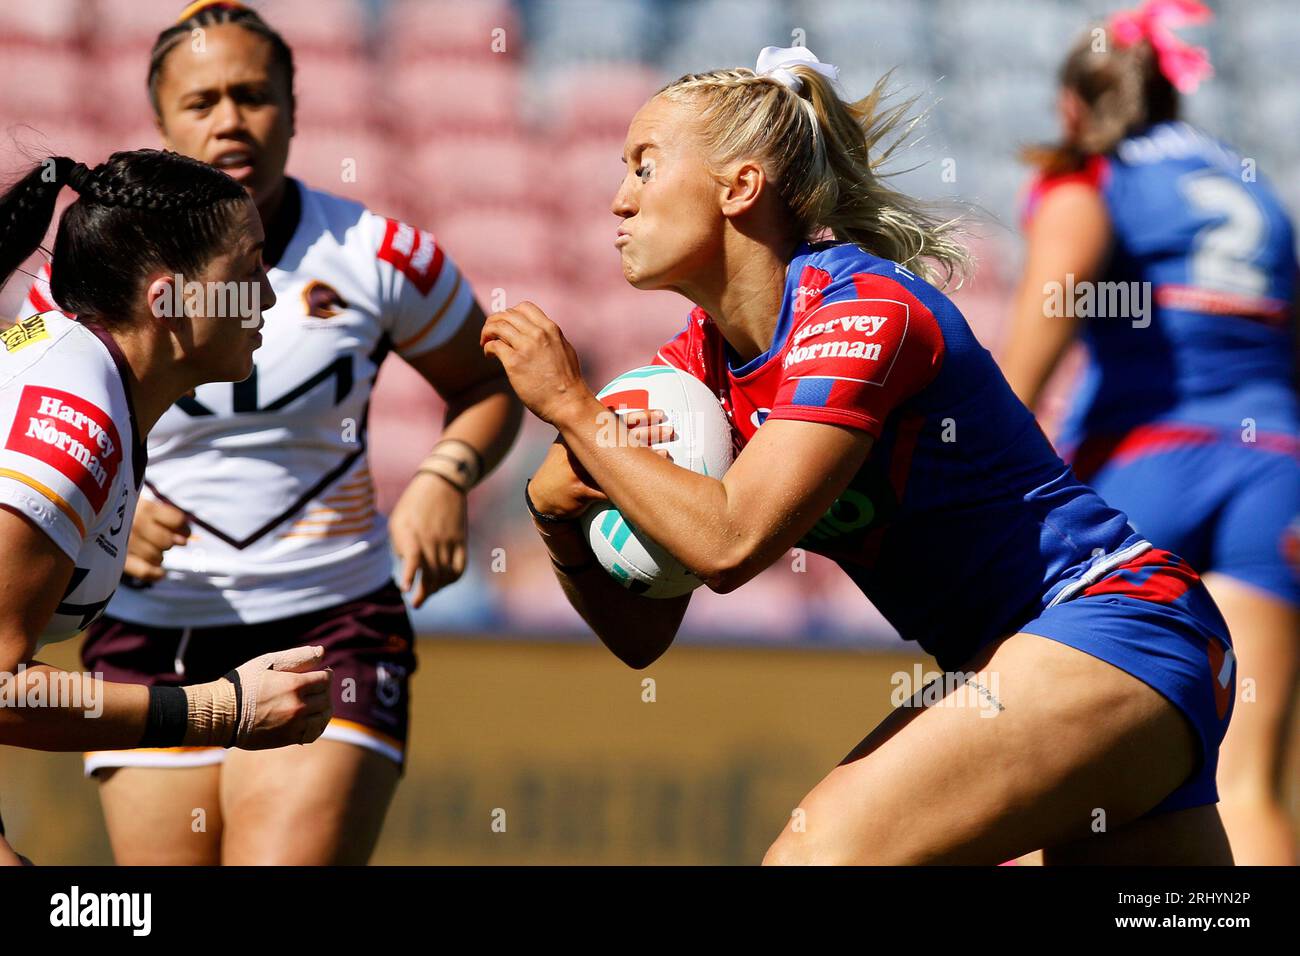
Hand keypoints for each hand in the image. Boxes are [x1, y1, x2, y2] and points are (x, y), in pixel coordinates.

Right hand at [123, 498, 190, 581]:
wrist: (91, 517)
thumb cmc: (126, 511)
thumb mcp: (147, 507)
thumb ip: (170, 521)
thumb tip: (185, 541)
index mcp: (144, 506)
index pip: (176, 521)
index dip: (184, 529)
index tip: (184, 532)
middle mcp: (133, 524)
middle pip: (166, 542)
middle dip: (168, 543)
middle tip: (160, 541)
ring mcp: (123, 542)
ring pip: (156, 557)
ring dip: (158, 556)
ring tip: (150, 549)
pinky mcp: (116, 559)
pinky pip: (144, 572)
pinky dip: (155, 574)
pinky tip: (161, 573)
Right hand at [227, 645, 332, 749]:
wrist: (221, 714)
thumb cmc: (243, 684)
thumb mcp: (267, 662)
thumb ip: (297, 656)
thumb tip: (322, 651)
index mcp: (294, 684)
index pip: (326, 680)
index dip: (324, 675)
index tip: (319, 674)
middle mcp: (298, 706)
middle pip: (326, 698)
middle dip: (324, 691)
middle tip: (316, 688)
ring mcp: (294, 724)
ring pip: (323, 717)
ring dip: (323, 709)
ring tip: (316, 704)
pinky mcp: (288, 739)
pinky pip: (312, 733)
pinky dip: (316, 726)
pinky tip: (310, 720)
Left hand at [390, 471, 467, 607]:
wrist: (443, 483)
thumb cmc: (414, 504)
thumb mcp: (398, 520)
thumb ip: (400, 545)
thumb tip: (408, 569)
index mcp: (412, 532)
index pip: (413, 557)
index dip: (410, 574)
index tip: (406, 589)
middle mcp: (432, 539)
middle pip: (431, 573)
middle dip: (424, 593)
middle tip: (416, 603)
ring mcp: (449, 541)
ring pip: (445, 574)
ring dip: (436, 588)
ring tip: (428, 593)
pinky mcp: (461, 542)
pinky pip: (459, 567)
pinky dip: (452, 579)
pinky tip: (444, 582)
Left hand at [480, 301, 596, 426]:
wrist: (568, 402)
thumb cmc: (568, 381)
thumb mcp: (564, 350)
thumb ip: (550, 338)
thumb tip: (538, 332)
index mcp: (550, 329)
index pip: (524, 307)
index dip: (510, 314)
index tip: (506, 324)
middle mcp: (538, 334)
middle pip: (507, 315)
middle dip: (494, 321)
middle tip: (490, 333)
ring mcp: (526, 347)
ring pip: (497, 326)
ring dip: (487, 332)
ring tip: (485, 342)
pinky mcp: (514, 363)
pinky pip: (494, 345)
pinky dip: (487, 347)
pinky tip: (489, 355)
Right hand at [528, 411, 673, 519]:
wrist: (543, 496)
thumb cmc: (563, 466)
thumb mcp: (571, 441)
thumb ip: (589, 427)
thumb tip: (614, 409)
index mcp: (581, 432)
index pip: (615, 419)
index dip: (639, 415)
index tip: (661, 413)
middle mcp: (580, 447)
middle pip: (621, 437)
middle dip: (649, 433)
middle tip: (672, 431)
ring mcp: (579, 468)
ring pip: (618, 461)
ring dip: (644, 457)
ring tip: (667, 453)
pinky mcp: (581, 489)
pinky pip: (609, 487)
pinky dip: (629, 484)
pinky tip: (647, 481)